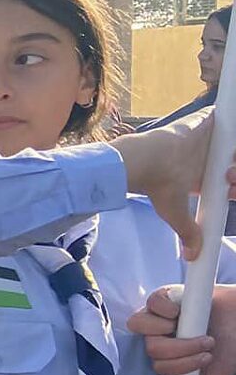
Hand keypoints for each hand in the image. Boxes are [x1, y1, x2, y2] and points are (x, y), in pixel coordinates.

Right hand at [111, 110, 235, 260]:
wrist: (147, 162)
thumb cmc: (157, 184)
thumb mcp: (176, 212)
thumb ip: (188, 230)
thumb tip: (191, 255)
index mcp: (208, 173)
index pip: (233, 178)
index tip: (230, 193)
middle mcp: (212, 154)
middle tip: (228, 181)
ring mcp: (213, 136)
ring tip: (226, 171)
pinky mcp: (212, 120)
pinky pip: (231, 119)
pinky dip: (232, 128)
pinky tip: (228, 146)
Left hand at [127, 283, 235, 374]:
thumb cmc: (229, 343)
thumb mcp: (217, 373)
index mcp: (168, 356)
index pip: (158, 367)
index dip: (178, 366)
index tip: (205, 361)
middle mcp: (158, 336)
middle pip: (151, 349)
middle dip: (181, 350)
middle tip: (207, 344)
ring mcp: (158, 316)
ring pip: (142, 327)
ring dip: (173, 329)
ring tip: (196, 327)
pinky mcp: (162, 296)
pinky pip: (152, 302)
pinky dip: (166, 308)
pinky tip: (183, 310)